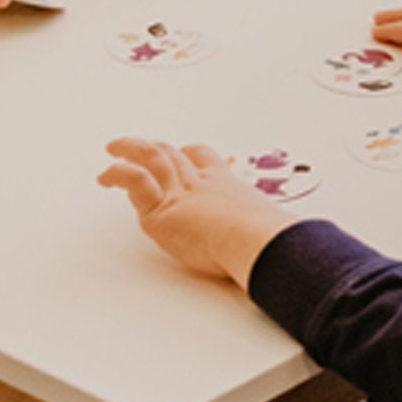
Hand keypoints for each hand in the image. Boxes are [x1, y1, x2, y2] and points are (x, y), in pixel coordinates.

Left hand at [100, 138, 298, 286]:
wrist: (257, 242)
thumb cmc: (269, 242)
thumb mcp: (271, 234)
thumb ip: (273, 240)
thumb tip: (296, 257)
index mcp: (227, 188)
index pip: (205, 160)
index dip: (191, 154)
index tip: (184, 153)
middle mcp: (203, 184)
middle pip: (175, 154)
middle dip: (155, 147)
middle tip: (139, 144)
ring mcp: (181, 193)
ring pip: (152, 158)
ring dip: (131, 148)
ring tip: (114, 147)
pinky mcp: (163, 209)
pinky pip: (134, 180)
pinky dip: (117, 173)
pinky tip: (106, 174)